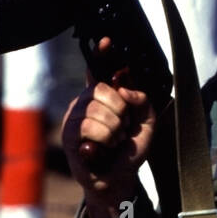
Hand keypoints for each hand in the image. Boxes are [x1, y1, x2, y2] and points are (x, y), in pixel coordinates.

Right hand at [61, 37, 155, 217]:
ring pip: (98, 110)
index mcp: (104, 96)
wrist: (120, 177)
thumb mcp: (147, 122)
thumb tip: (124, 89)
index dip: (102, 54)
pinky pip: (90, 127)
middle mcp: (86, 101)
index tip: (107, 40)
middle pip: (103, 89)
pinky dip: (105, 139)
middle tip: (122, 128)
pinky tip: (103, 148)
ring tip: (114, 141)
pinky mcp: (69, 134)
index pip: (100, 69)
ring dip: (114, 129)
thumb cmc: (130, 148)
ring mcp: (74, 116)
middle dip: (121, 111)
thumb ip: (143, 101)